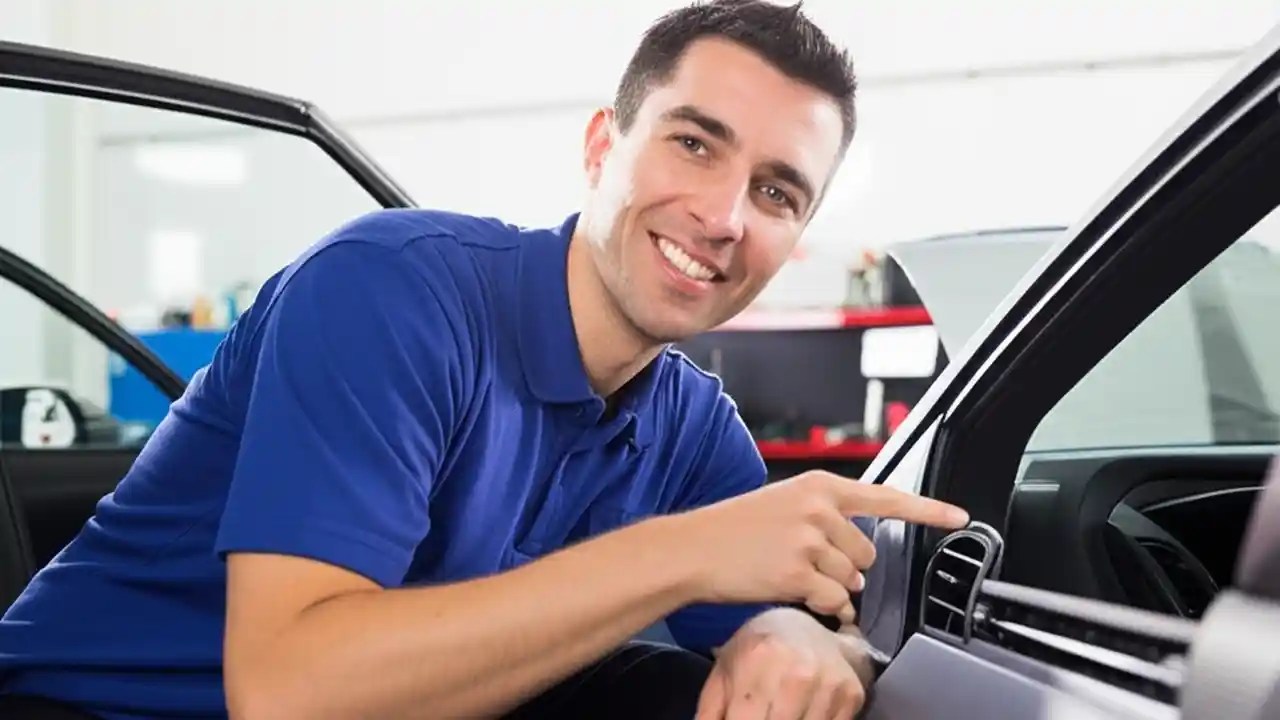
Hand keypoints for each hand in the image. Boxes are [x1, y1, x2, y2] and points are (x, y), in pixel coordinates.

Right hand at [674, 470, 967, 622]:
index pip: (885, 497)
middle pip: (866, 554)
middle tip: (805, 561)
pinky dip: (821, 605)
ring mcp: (809, 541)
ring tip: (791, 572)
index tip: (959, 517)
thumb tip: (857, 562)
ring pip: (850, 580)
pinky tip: (794, 592)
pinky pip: (833, 600)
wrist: (693, 549)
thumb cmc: (733, 530)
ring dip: (830, 587)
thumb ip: (824, 518)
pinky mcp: (798, 573)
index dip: (928, 511)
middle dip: (845, 566)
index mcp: (818, 486)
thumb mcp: (783, 504)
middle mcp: (818, 509)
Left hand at [695, 607, 863, 719]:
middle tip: (758, 716)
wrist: (813, 627)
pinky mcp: (851, 697)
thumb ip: (710, 708)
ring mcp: (828, 686)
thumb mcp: (727, 668)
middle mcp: (797, 673)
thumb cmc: (761, 649)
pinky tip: (799, 714)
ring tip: (776, 713)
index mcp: (759, 660)